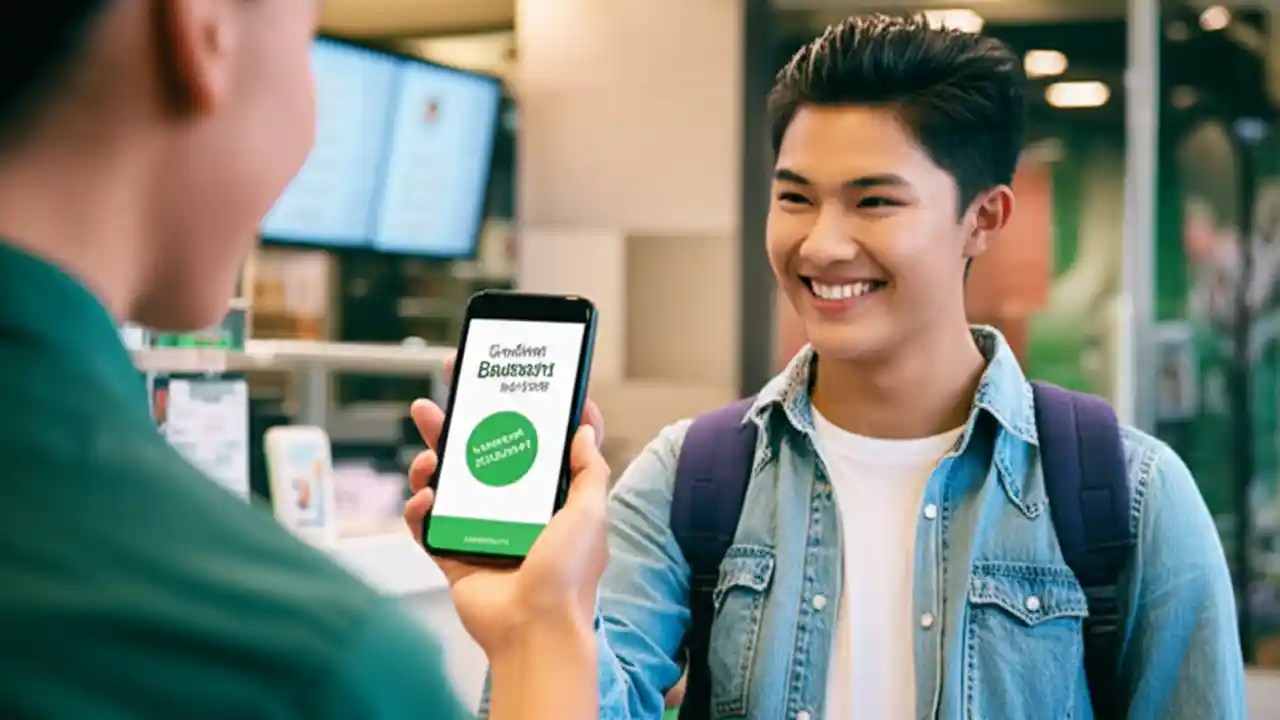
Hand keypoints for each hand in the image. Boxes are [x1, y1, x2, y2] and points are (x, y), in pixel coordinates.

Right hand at [403, 360, 608, 654]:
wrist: (534, 629)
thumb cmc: (567, 575)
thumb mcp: (592, 512)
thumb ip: (590, 468)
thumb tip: (584, 427)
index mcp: (546, 497)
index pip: (525, 445)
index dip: (510, 413)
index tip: (495, 382)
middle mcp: (510, 510)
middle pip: (474, 457)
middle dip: (450, 427)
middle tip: (431, 403)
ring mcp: (479, 531)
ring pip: (445, 485)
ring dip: (430, 465)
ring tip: (427, 459)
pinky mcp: (453, 554)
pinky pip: (427, 525)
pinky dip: (420, 510)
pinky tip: (426, 501)